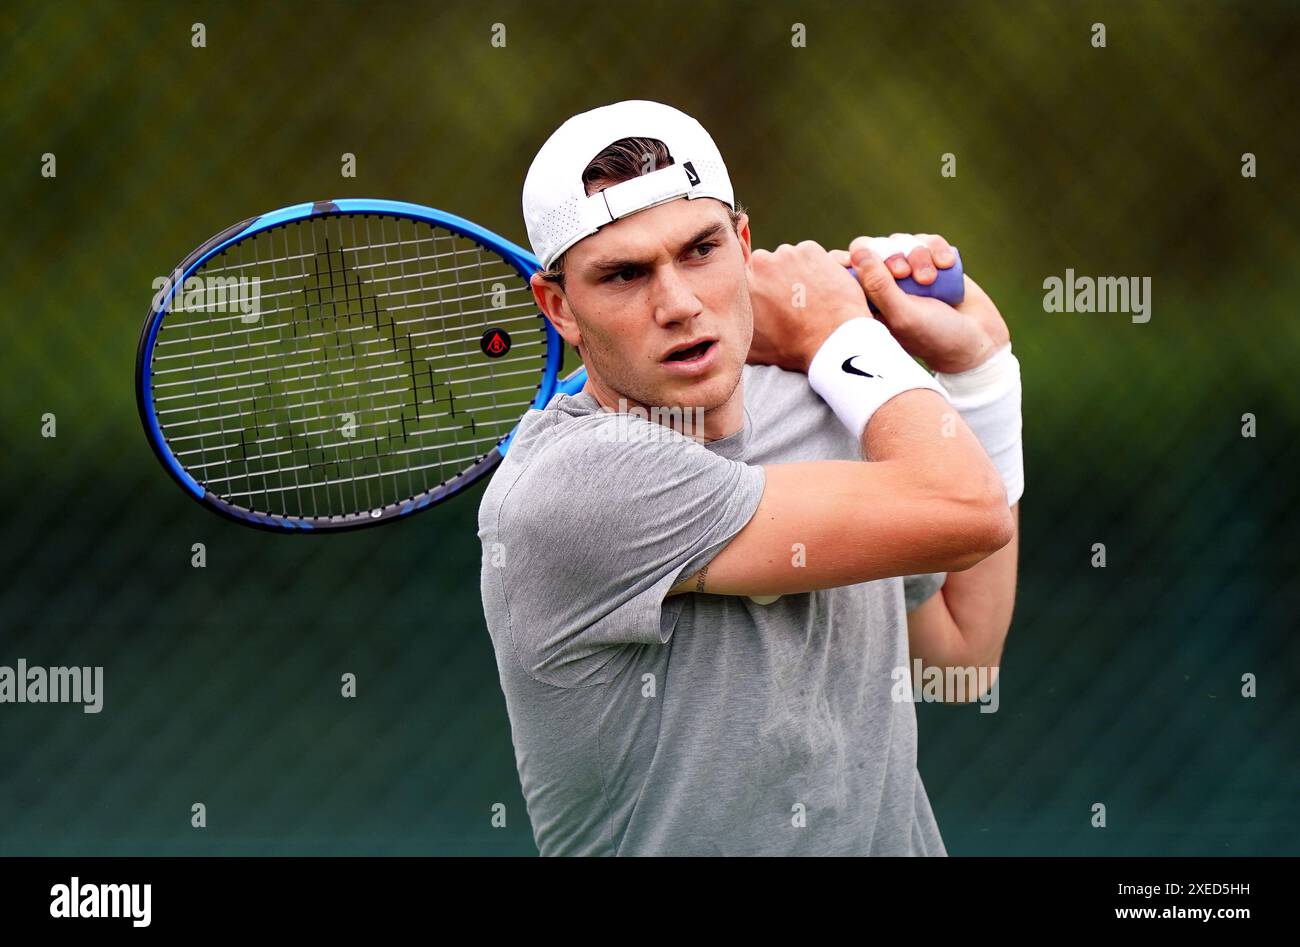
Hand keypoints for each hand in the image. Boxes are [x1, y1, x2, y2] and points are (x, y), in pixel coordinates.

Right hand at [746, 240, 871, 373]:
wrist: (831, 341)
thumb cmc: (790, 349)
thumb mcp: (749, 345)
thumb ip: (734, 326)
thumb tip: (727, 322)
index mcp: (743, 284)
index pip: (740, 270)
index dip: (754, 281)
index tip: (765, 293)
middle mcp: (760, 263)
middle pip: (764, 263)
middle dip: (774, 276)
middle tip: (789, 299)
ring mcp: (786, 254)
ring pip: (787, 258)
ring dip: (794, 271)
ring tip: (807, 296)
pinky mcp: (810, 250)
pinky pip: (809, 254)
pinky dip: (814, 266)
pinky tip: (820, 288)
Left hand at [829, 233, 1009, 373]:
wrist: (977, 340)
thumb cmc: (933, 336)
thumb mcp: (902, 315)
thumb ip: (878, 286)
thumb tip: (856, 252)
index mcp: (866, 299)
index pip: (843, 267)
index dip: (851, 259)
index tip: (869, 267)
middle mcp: (883, 283)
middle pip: (872, 247)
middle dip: (890, 256)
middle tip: (904, 275)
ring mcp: (908, 270)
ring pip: (901, 242)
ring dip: (917, 255)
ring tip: (930, 279)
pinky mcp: (932, 260)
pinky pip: (926, 239)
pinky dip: (936, 248)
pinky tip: (946, 264)